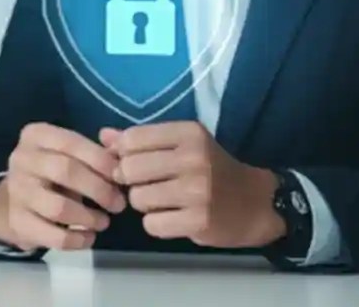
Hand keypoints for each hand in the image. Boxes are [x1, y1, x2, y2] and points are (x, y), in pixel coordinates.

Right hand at [0, 122, 127, 250]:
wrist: (12, 201)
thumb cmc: (51, 172)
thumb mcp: (68, 154)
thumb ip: (97, 152)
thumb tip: (123, 155)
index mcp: (36, 136)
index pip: (72, 143)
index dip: (101, 161)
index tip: (121, 177)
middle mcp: (22, 160)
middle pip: (65, 171)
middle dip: (99, 189)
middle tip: (118, 204)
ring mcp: (18, 192)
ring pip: (59, 207)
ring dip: (89, 217)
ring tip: (104, 222)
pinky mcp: (19, 223)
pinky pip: (54, 236)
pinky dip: (78, 240)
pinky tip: (89, 237)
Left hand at [99, 121, 285, 248]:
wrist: (256, 203)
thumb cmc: (212, 170)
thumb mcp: (183, 145)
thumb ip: (142, 140)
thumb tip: (103, 136)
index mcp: (188, 133)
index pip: (132, 139)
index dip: (123, 154)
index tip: (134, 163)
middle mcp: (193, 158)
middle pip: (129, 169)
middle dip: (131, 181)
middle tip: (148, 185)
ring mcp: (197, 191)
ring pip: (137, 199)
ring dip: (144, 204)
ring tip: (164, 202)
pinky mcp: (198, 221)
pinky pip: (151, 225)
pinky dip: (157, 224)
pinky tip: (174, 218)